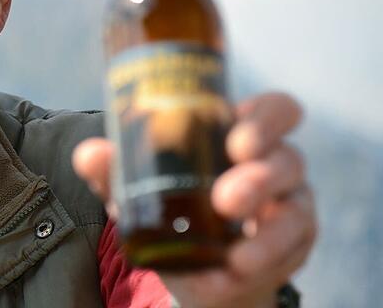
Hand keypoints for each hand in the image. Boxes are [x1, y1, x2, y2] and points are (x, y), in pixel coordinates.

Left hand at [73, 92, 316, 307]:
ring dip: (267, 234)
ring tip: (236, 256)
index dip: (268, 119)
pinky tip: (237, 272)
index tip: (237, 142)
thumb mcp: (141, 189)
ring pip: (295, 211)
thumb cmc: (174, 207)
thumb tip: (87, 155)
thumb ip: (115, 171)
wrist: (201, 266)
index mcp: (242, 135)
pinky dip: (263, 263)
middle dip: (259, 179)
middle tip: (226, 200)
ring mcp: (290, 206)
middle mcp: (275, 165)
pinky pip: (290, 252)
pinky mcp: (293, 246)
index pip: (277, 111)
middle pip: (288, 159)